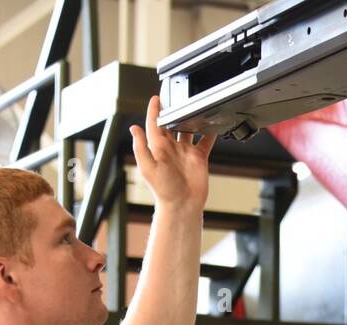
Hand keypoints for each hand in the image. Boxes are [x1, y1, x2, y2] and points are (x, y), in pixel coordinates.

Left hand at [129, 94, 215, 212]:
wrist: (182, 204)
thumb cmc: (163, 190)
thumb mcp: (148, 166)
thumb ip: (141, 146)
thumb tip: (134, 128)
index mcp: (157, 148)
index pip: (154, 124)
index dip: (155, 110)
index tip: (156, 98)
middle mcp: (171, 148)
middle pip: (172, 124)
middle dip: (174, 110)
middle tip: (176, 97)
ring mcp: (185, 152)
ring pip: (189, 130)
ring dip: (191, 119)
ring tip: (194, 107)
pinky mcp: (198, 158)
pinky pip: (205, 142)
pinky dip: (209, 134)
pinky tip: (212, 125)